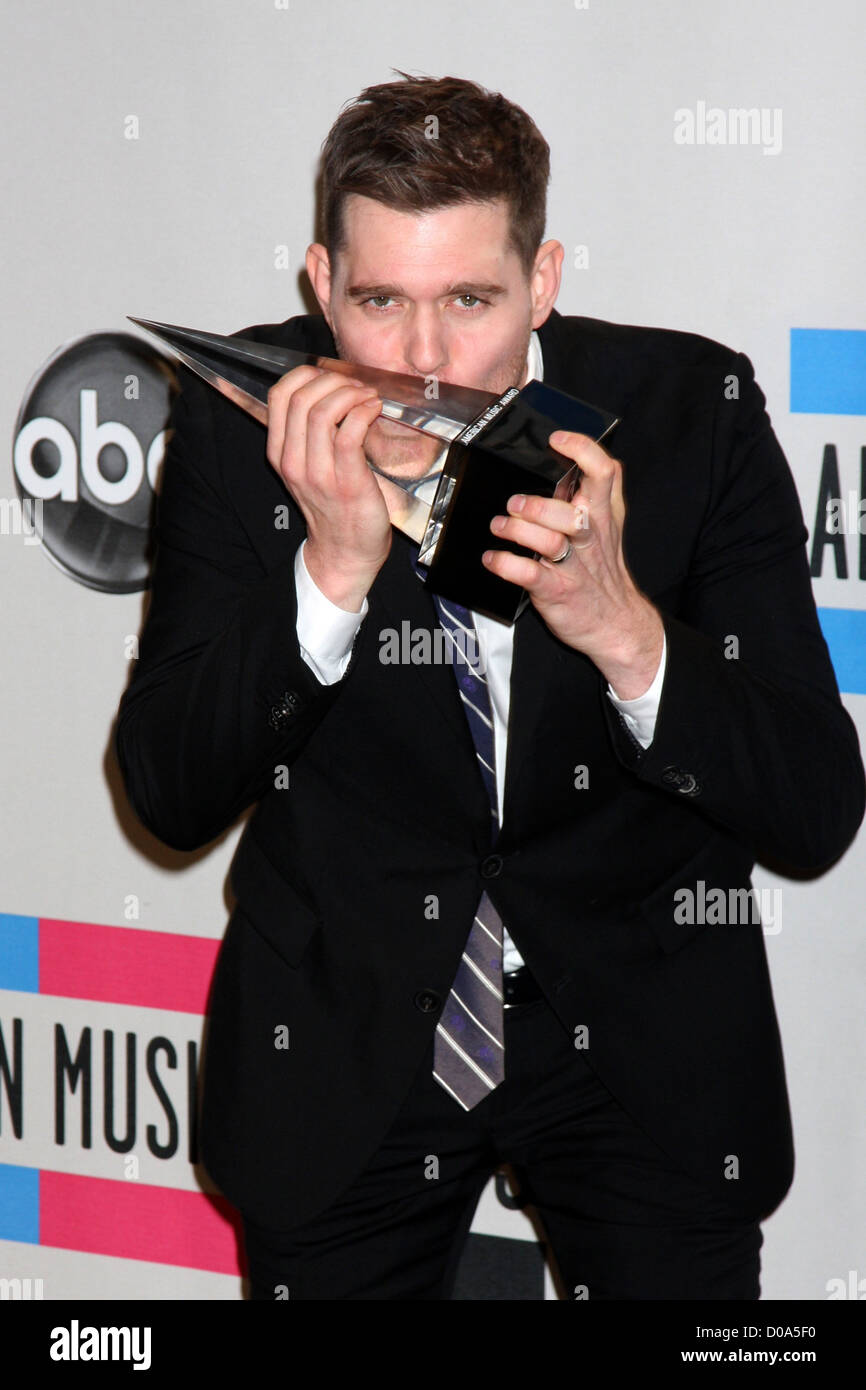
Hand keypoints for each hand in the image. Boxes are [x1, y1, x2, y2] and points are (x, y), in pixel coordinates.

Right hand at [266, 365, 390, 610]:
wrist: (345, 551)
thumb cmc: (334, 505)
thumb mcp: (308, 466)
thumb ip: (310, 432)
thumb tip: (329, 388)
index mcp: (280, 453)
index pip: (279, 395)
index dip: (306, 375)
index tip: (330, 377)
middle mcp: (293, 462)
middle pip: (302, 398)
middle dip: (334, 381)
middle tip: (356, 387)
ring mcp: (318, 473)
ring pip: (324, 412)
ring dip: (351, 394)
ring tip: (368, 398)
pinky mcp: (347, 481)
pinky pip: (350, 432)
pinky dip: (365, 412)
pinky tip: (375, 411)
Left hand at [482, 430, 663, 697]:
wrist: (616, 623)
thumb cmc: (601, 569)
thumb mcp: (607, 526)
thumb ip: (590, 493)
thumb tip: (563, 460)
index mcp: (601, 514)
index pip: (604, 473)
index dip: (582, 450)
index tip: (556, 440)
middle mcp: (590, 537)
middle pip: (572, 511)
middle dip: (538, 505)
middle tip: (514, 504)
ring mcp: (573, 566)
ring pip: (550, 542)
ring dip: (518, 531)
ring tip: (499, 526)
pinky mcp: (557, 591)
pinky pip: (529, 575)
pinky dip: (505, 564)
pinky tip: (493, 558)